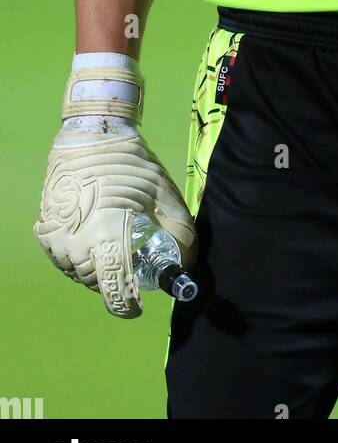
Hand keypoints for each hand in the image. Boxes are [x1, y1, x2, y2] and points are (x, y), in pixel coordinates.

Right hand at [34, 125, 196, 317]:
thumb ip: (180, 232)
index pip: (114, 291)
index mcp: (105, 240)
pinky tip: (94, 236)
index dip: (126, 305)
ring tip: (114, 245)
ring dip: (96, 267)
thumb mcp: (165, 196)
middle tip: (132, 263)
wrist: (90, 136)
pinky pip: (64, 256)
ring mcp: (56, 239)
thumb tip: (187, 262)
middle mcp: (75, 246)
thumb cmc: (131, 165)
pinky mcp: (45, 230)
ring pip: (78, 271)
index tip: (136, 306)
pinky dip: (80, 255)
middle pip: (97, 282)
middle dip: (116, 279)